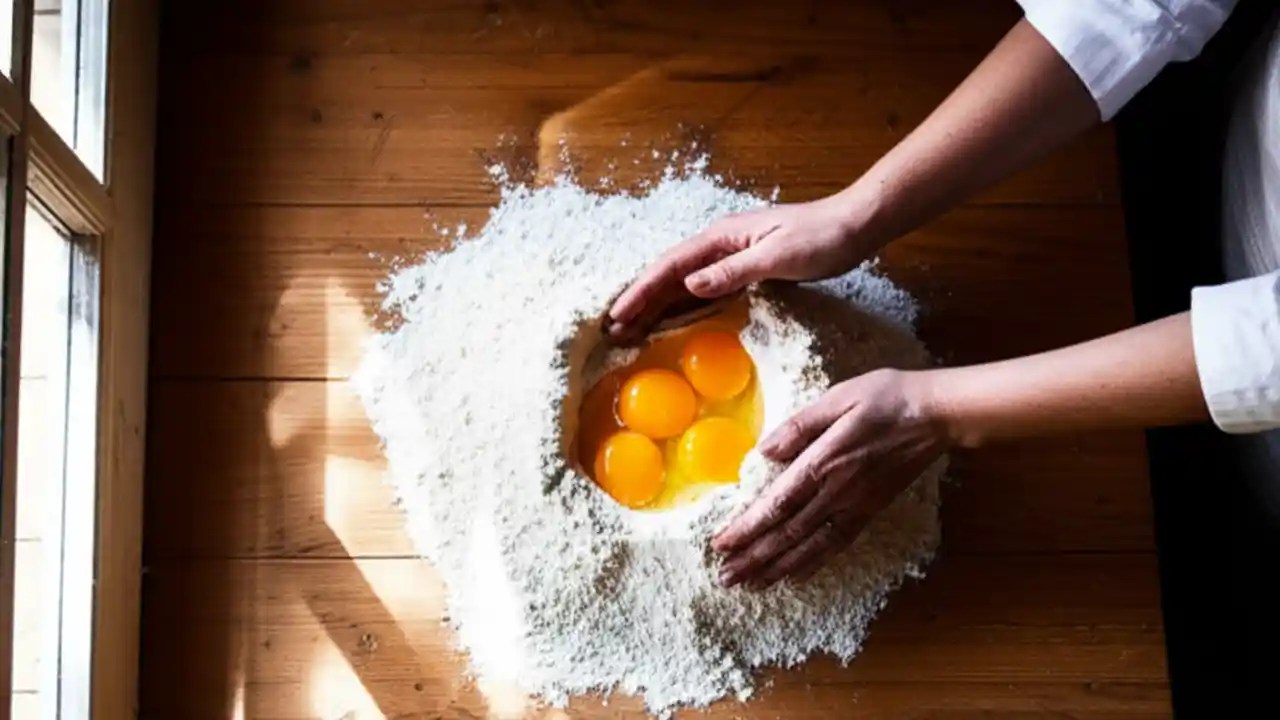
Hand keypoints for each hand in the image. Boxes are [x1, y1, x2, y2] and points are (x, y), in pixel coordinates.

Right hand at [607, 194, 871, 341]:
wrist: (853, 226)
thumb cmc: (820, 238)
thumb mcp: (776, 256)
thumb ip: (733, 271)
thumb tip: (691, 285)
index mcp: (721, 237)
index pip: (671, 266)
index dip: (642, 291)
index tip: (619, 314)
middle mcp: (719, 245)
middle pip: (669, 276)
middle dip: (640, 302)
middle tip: (613, 331)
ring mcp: (730, 257)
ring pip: (683, 285)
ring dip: (656, 307)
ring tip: (630, 330)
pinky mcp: (744, 271)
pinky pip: (704, 292)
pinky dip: (683, 308)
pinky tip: (671, 323)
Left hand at [712, 369, 949, 588]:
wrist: (937, 414)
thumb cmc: (885, 397)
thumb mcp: (838, 397)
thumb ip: (800, 426)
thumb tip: (764, 451)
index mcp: (824, 461)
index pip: (777, 504)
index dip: (747, 528)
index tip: (720, 544)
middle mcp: (838, 491)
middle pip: (788, 534)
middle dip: (754, 557)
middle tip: (724, 578)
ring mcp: (856, 505)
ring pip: (810, 546)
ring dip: (777, 568)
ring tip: (750, 585)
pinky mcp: (871, 510)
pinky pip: (838, 544)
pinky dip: (813, 563)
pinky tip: (794, 576)